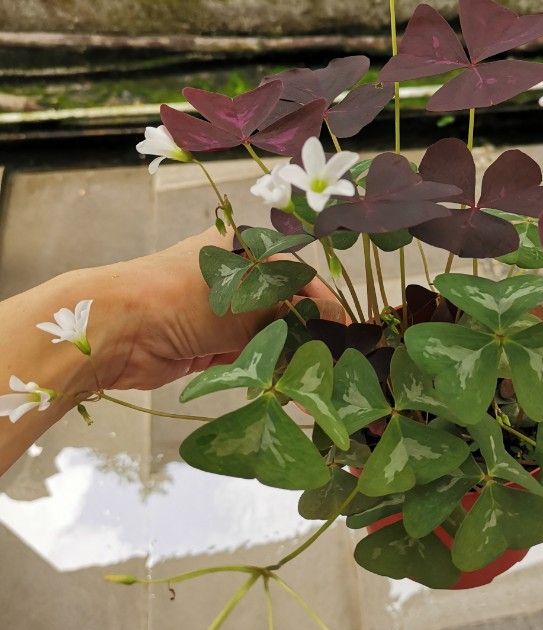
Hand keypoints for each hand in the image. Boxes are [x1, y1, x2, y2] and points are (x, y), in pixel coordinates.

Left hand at [80, 228, 345, 391]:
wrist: (115, 327)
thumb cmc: (180, 296)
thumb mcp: (245, 300)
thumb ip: (290, 310)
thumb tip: (332, 318)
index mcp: (241, 249)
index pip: (295, 272)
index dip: (320, 301)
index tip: (342, 329)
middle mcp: (231, 276)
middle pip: (280, 304)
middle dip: (303, 330)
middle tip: (329, 357)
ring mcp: (216, 310)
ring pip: (262, 332)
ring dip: (281, 352)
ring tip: (309, 374)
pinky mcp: (204, 342)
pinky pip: (243, 353)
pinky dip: (258, 366)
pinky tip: (279, 380)